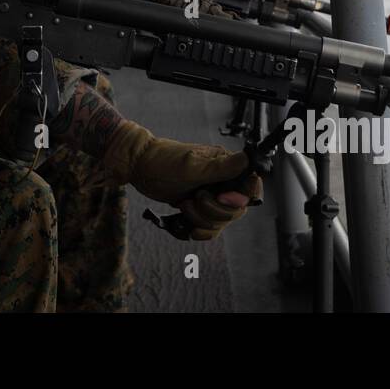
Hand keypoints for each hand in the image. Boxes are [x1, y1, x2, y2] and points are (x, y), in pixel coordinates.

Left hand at [103, 120, 261, 239]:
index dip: (241, 198)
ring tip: (184, 205)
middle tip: (194, 199)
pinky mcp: (199, 207)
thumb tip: (247, 158)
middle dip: (214, 211)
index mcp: (225, 165)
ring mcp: (211, 195)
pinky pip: (208, 228)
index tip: (223, 198)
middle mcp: (222, 181)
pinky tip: (186, 224)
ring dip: (202, 220)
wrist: (139, 168)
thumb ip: (221, 167)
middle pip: (236, 210)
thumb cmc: (162, 161)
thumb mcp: (192, 166)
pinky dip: (198, 229)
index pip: (250, 186)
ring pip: (221, 222)